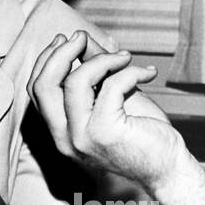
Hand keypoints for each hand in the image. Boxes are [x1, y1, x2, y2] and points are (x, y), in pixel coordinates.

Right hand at [27, 30, 181, 194]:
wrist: (168, 167)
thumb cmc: (143, 133)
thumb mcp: (112, 96)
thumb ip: (93, 71)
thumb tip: (80, 38)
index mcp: (61, 132)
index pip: (37, 90)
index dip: (47, 59)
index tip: (67, 38)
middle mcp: (64, 139)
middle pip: (44, 85)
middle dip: (62, 52)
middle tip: (83, 37)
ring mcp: (81, 138)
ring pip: (75, 81)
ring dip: (103, 59)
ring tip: (126, 58)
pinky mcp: (104, 133)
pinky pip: (111, 85)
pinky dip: (132, 71)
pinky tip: (148, 73)